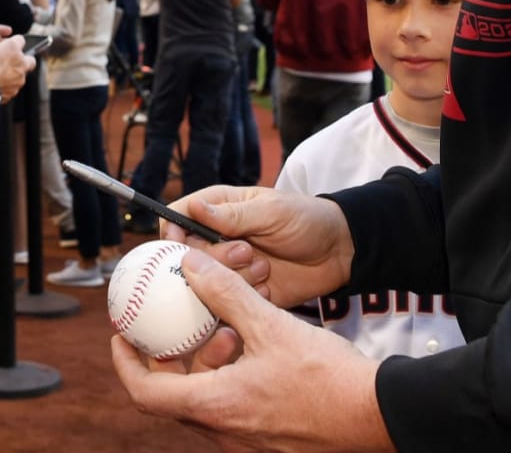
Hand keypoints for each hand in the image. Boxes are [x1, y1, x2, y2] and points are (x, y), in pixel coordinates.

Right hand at [0, 34, 33, 99]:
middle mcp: (21, 80)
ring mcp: (11, 91)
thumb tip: (21, 40)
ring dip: (4, 78)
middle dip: (12, 69)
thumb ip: (19, 41)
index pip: (32, 61)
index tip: (20, 54)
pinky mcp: (1, 98)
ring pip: (10, 83)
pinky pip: (0, 91)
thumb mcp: (10, 44)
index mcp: (24, 66)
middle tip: (2, 63)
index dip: (26, 57)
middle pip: (20, 73)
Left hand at [112, 249, 390, 452]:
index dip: (125, 363)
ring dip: (208, 365)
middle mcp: (223, 431)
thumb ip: (225, 292)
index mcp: (214, 406)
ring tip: (233, 329)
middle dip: (173, 356)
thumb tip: (190, 263)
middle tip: (182, 325)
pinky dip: (231, 379)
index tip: (122, 337)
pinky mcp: (268, 440)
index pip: (144, 392)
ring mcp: (246, 441)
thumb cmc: (326, 376)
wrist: (378, 414)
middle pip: (174, 396)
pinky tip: (257, 350)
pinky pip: (232, 409)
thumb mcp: (271, 324)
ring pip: (206, 401)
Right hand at [161, 187, 352, 308]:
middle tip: (246, 251)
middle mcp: (216, 239)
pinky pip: (228, 304)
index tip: (181, 243)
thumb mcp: (271, 211)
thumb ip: (232, 216)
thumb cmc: (306, 220)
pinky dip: (248, 297)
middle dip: (215, 257)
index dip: (172, 232)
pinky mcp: (241, 294)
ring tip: (265, 267)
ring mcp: (228, 269)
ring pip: (207, 281)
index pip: (176, 219)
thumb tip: (194, 208)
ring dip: (235, 278)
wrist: (338, 253)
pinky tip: (269, 287)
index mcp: (217, 209)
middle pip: (187, 255)